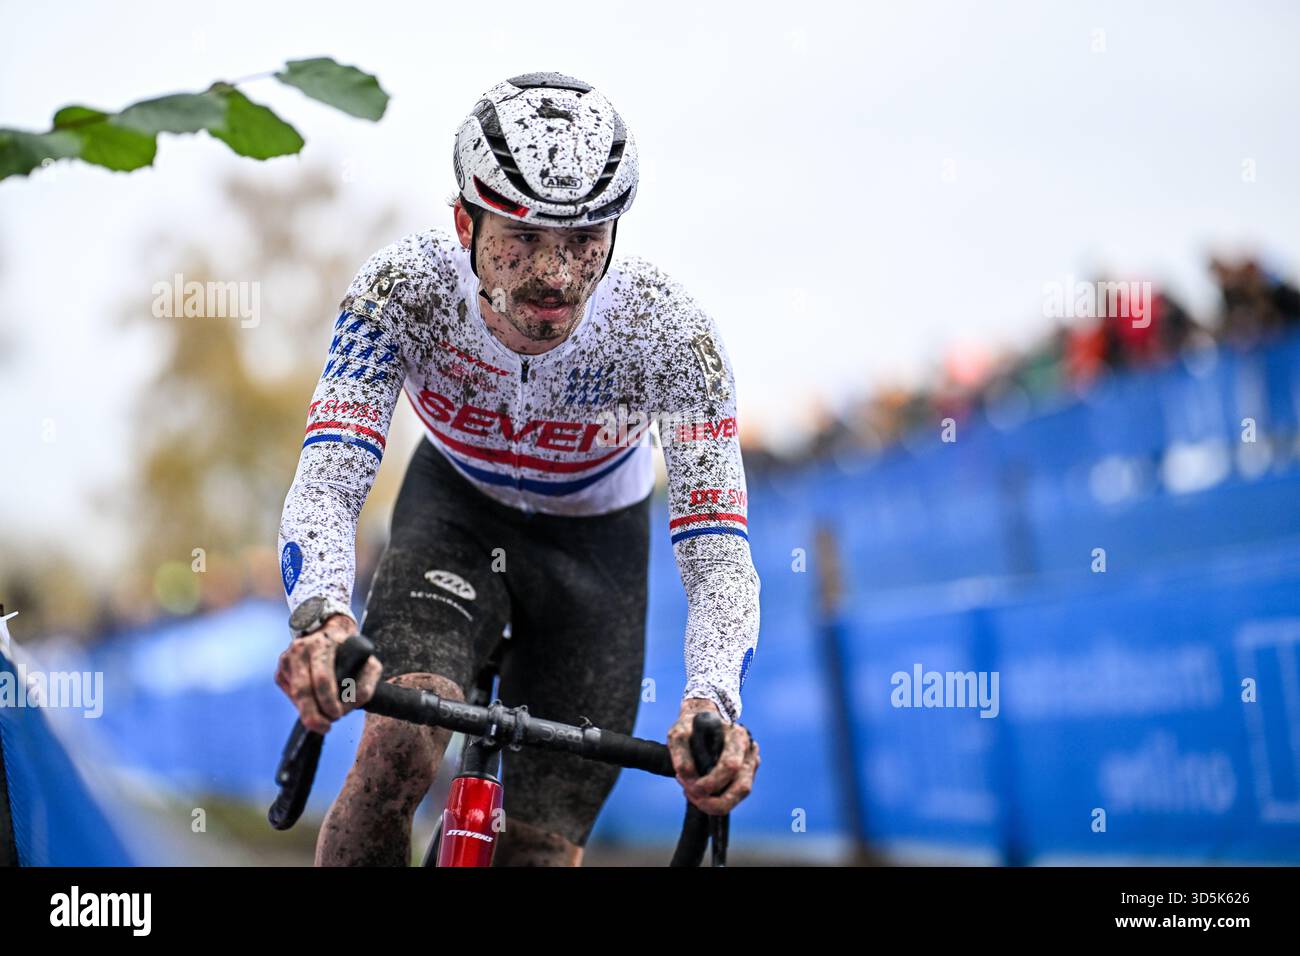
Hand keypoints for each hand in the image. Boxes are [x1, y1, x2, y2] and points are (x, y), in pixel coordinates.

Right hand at [273, 614, 380, 733]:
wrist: (326, 631)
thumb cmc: (349, 650)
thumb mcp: (367, 659)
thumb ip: (368, 680)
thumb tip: (354, 702)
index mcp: (323, 644)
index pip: (322, 678)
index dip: (329, 701)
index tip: (339, 715)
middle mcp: (300, 649)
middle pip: (302, 690)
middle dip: (314, 714)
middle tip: (327, 727)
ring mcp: (287, 659)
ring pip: (294, 694)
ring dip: (308, 712)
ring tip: (323, 721)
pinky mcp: (280, 671)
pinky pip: (290, 695)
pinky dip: (302, 705)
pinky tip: (315, 705)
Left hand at [667, 698, 759, 815]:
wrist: (702, 719)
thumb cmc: (690, 727)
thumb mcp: (678, 734)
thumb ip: (680, 754)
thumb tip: (687, 776)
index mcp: (737, 735)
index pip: (730, 765)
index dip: (710, 783)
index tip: (688, 785)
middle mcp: (749, 750)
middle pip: (742, 787)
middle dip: (715, 802)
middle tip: (691, 797)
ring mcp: (752, 763)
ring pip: (741, 795)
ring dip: (715, 803)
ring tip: (692, 794)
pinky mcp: (748, 773)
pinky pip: (735, 795)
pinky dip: (717, 799)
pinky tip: (699, 790)